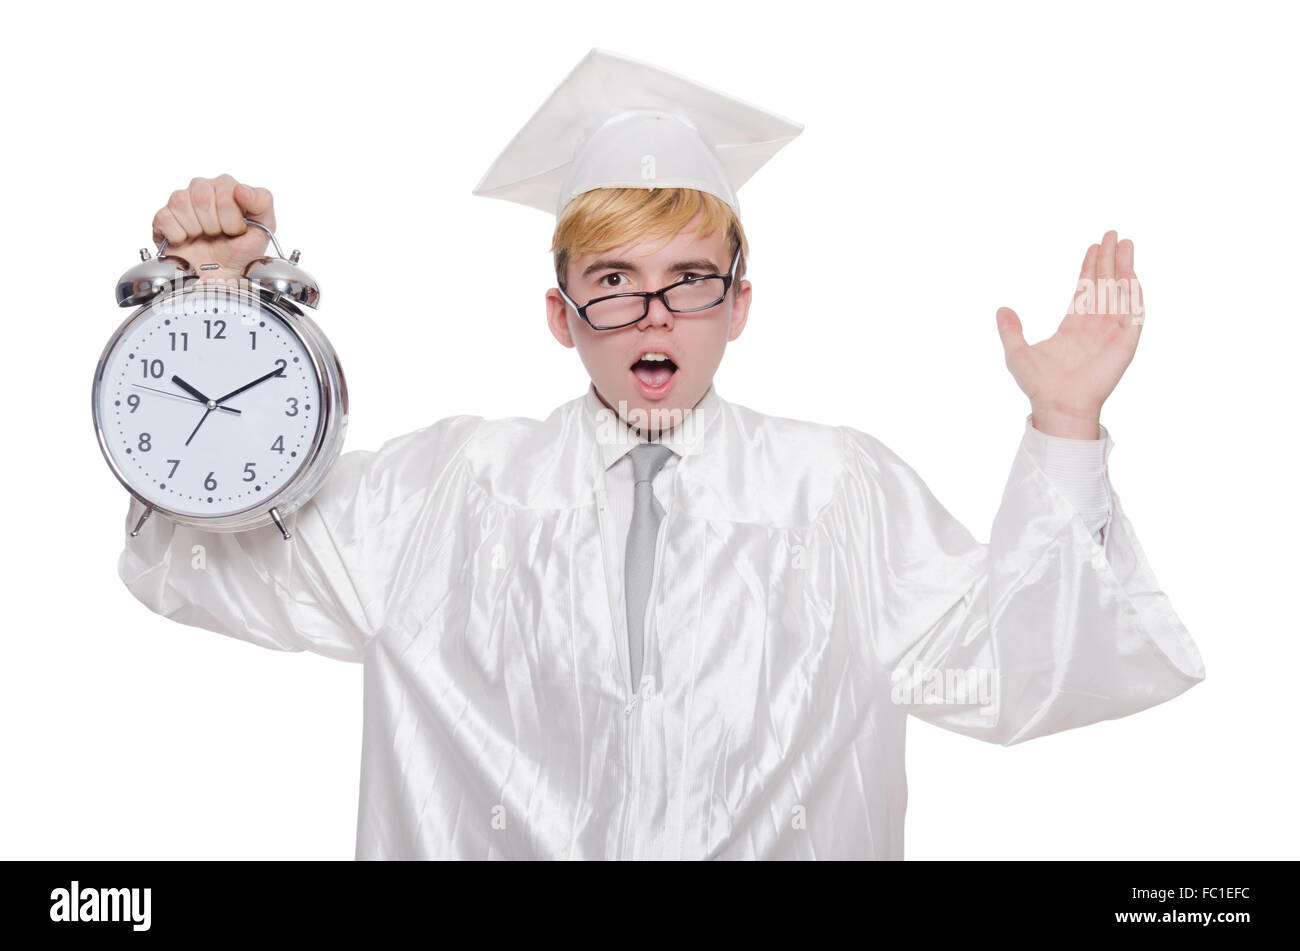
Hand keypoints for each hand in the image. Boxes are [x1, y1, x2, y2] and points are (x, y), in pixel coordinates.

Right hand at [150, 174, 275, 282]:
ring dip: (196, 229)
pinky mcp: (163, 216)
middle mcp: (203, 187)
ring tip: (204, 237)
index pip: (226, 192)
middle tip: (219, 235)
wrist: (221, 275)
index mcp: (228, 186)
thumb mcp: (264, 228)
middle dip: (215, 225)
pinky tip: (187, 239)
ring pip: (181, 203)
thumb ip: (262, 202)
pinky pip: (165, 218)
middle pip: (202, 197)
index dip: (232, 219)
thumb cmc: (240, 250)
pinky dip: (177, 235)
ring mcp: (181, 200)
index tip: (236, 231)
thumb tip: (242, 189)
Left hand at [995, 230, 1143, 439]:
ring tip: (1124, 242)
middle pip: (1104, 283)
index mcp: (1074, 325)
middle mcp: (1095, 325)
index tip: (1093, 246)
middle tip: (1112, 233)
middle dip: (1108, 258)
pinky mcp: (1125, 342)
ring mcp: (1112, 332)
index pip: (1085, 288)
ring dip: (1123, 267)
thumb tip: (1001, 309)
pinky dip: (1133, 292)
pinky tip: (1131, 274)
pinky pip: (1133, 312)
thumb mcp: (1017, 353)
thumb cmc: (1039, 385)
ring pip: (1119, 291)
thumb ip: (1010, 330)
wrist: (1057, 405)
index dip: (1089, 267)